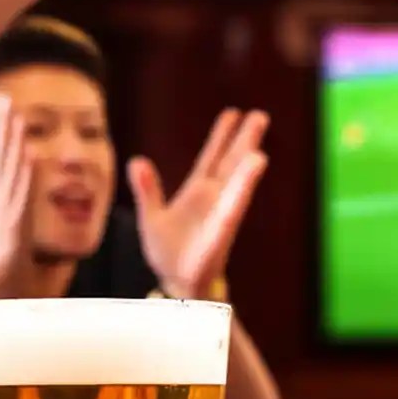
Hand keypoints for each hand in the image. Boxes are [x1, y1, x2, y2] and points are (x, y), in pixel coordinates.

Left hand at [129, 109, 268, 298]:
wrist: (176, 285)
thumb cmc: (168, 253)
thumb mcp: (150, 217)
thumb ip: (147, 189)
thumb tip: (137, 160)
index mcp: (198, 193)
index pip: (212, 158)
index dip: (222, 136)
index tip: (233, 113)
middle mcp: (214, 201)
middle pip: (232, 165)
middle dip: (245, 141)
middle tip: (261, 116)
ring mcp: (220, 217)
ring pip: (236, 188)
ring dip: (247, 170)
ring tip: (259, 153)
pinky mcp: (219, 235)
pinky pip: (230, 213)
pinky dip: (240, 196)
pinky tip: (248, 181)